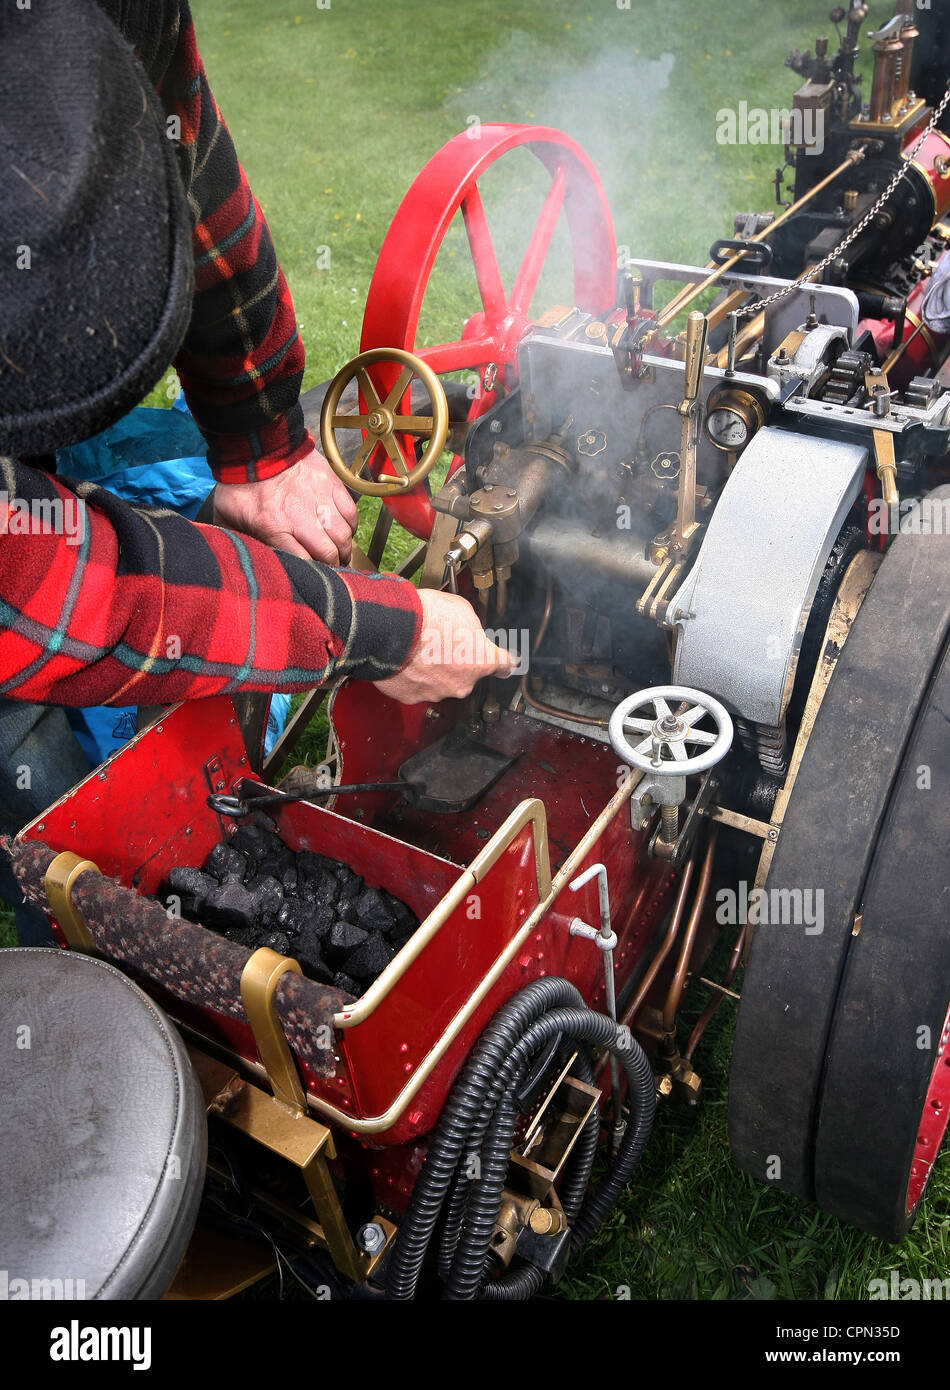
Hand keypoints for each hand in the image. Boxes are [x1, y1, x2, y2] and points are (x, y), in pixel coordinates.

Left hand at [213, 447, 358, 564]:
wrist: (256, 444)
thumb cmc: (241, 481)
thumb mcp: (227, 513)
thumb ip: (236, 537)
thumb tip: (239, 555)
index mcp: (274, 527)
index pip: (303, 561)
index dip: (311, 572)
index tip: (312, 574)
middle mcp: (301, 516)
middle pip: (329, 552)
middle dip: (332, 564)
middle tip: (331, 567)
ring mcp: (319, 499)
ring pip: (343, 535)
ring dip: (344, 547)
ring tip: (340, 552)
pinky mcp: (331, 484)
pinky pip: (350, 512)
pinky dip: (351, 524)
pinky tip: (343, 528)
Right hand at [373, 588, 515, 704]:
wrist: (391, 629)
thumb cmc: (427, 617)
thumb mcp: (462, 610)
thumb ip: (471, 628)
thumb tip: (468, 631)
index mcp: (481, 662)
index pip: (503, 665)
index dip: (504, 662)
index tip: (506, 664)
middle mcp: (461, 684)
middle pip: (467, 675)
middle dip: (458, 662)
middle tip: (442, 643)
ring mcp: (436, 693)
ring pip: (441, 682)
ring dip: (434, 670)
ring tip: (420, 649)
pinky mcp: (412, 697)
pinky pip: (418, 687)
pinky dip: (414, 677)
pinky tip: (407, 660)